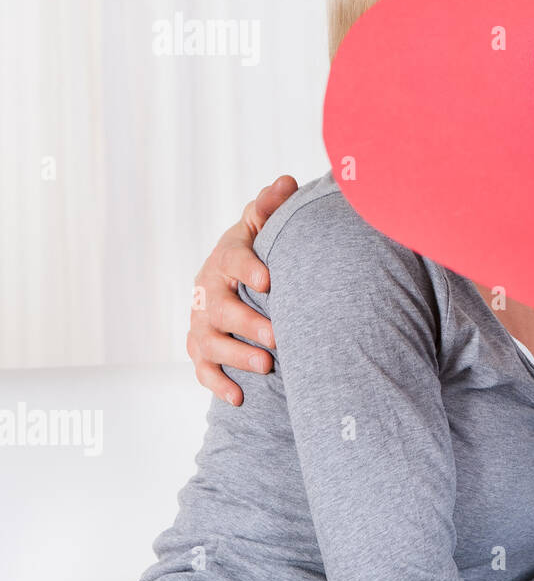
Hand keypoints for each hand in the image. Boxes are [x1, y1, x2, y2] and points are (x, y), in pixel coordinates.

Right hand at [188, 176, 297, 404]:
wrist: (234, 280)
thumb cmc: (257, 251)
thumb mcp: (262, 226)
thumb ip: (272, 207)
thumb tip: (286, 181)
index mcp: (226, 257)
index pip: (233, 258)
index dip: (249, 267)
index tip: (270, 279)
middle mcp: (207, 291)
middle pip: (220, 309)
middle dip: (248, 324)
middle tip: (278, 337)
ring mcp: (201, 323)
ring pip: (210, 343)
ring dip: (237, 356)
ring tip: (268, 366)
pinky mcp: (200, 349)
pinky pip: (203, 370)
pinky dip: (218, 385)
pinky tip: (239, 398)